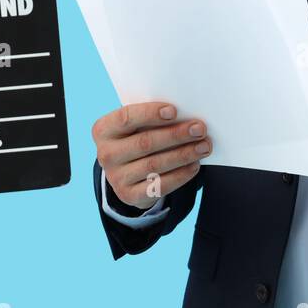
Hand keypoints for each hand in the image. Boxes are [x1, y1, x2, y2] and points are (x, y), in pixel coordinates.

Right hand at [93, 102, 210, 210]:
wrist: (126, 170)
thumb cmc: (137, 136)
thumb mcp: (136, 125)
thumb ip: (152, 119)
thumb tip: (186, 117)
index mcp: (104, 130)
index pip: (126, 118)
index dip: (150, 114)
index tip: (174, 111)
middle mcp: (105, 154)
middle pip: (145, 143)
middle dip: (176, 135)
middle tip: (200, 129)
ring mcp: (116, 177)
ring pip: (155, 164)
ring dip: (183, 154)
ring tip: (204, 146)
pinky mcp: (129, 195)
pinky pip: (159, 185)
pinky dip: (180, 174)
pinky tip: (194, 165)